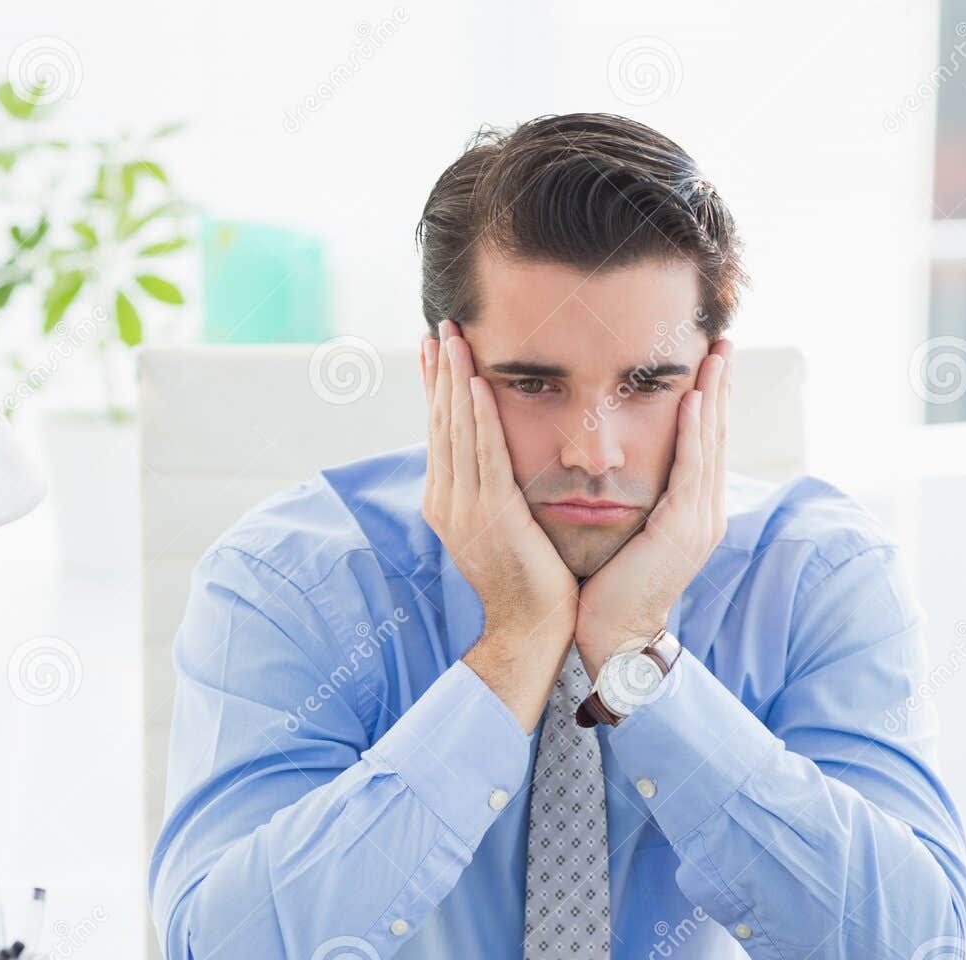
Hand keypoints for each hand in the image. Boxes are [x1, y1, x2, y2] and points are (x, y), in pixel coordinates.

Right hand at [421, 319, 577, 655]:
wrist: (531, 627)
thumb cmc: (528, 580)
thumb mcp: (501, 526)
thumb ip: (492, 489)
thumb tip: (494, 457)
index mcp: (446, 502)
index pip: (439, 433)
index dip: (435, 388)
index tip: (434, 349)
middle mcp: (446, 501)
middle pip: (440, 423)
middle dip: (439, 372)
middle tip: (441, 326)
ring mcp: (465, 508)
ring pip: (455, 431)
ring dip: (453, 380)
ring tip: (453, 338)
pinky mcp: (492, 514)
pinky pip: (483, 456)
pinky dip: (477, 417)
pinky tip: (475, 383)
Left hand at [574, 340, 731, 680]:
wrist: (611, 636)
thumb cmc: (608, 588)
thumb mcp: (626, 533)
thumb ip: (634, 500)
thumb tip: (615, 468)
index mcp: (692, 512)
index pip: (704, 445)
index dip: (709, 401)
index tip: (708, 360)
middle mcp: (705, 512)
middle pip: (717, 436)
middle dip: (721, 387)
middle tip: (724, 340)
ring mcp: (699, 521)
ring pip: (711, 445)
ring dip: (714, 396)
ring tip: (716, 354)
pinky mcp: (682, 529)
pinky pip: (692, 470)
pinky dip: (694, 433)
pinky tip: (694, 399)